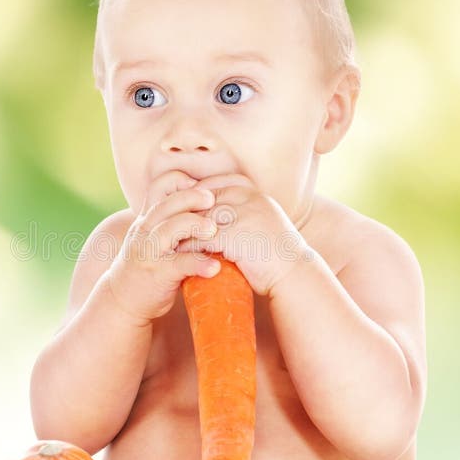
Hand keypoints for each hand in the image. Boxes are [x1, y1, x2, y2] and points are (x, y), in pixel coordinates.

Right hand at [104, 170, 223, 323]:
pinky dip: (200, 264)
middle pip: (167, 203)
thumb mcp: (152, 237)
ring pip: (170, 228)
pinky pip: (180, 264)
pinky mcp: (157, 273)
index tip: (203, 186)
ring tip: (214, 230)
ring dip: (195, 225)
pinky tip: (216, 267)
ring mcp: (149, 251)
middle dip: (192, 197)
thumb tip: (208, 205)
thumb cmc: (146, 265)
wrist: (121, 300)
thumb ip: (171, 221)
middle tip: (213, 199)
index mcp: (147, 219)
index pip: (158, 186)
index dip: (180, 180)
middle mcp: (145, 230)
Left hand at [174, 173, 313, 296]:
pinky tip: (179, 254)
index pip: (213, 185)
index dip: (193, 198)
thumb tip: (209, 210)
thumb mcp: (259, 220)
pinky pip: (204, 238)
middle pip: (204, 199)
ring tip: (168, 240)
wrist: (294, 275)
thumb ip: (239, 210)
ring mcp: (243, 215)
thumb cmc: (274, 252)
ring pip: (202, 218)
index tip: (178, 211)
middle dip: (184, 212)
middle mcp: (249, 198)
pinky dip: (190, 246)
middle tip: (165, 224)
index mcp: (253, 191)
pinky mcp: (237, 235)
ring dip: (183, 229)